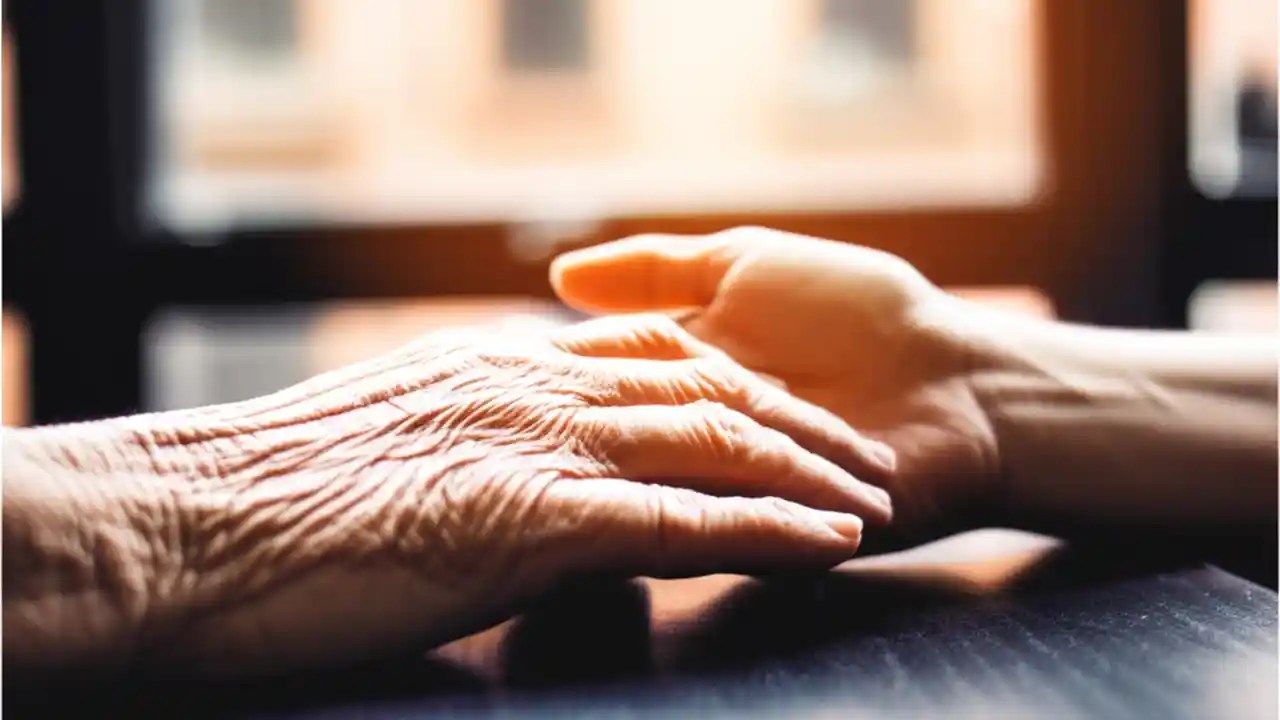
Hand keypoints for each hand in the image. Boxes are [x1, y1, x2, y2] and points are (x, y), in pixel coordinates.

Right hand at [6, 315, 894, 672]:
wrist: (183, 528)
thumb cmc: (260, 507)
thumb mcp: (379, 445)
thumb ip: (456, 437)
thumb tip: (491, 463)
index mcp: (494, 368)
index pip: (645, 357)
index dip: (730, 382)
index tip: (785, 410)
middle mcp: (528, 387)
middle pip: (700, 390)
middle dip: (795, 422)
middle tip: (864, 453)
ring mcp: (532, 447)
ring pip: (708, 441)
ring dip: (805, 468)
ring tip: (877, 494)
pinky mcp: (526, 518)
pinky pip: (676, 516)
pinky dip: (763, 525)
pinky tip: (823, 539)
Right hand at [552, 227, 1001, 544]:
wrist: (956, 378)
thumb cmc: (863, 314)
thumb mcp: (746, 263)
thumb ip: (655, 270)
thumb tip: (557, 273)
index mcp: (680, 372)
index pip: (603, 375)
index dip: (559, 375)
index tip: (505, 378)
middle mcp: (693, 432)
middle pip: (623, 434)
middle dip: (581, 434)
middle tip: (518, 441)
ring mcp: (730, 487)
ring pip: (667, 486)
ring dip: (637, 479)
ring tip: (573, 474)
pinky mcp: (770, 537)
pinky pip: (728, 536)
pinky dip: (708, 521)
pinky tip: (658, 508)